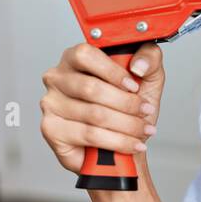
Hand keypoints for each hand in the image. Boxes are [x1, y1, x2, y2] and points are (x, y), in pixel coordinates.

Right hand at [39, 41, 164, 173]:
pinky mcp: (51, 129)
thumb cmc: (127, 110)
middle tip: (145, 111)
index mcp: (75, 59)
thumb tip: (137, 64)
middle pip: (91, 88)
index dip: (113, 71)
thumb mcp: (147, 78)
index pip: (86, 55)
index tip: (134, 86)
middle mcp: (58, 78)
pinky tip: (131, 143)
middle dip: (126, 103)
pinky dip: (118, 141)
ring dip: (127, 125)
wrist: (121, 146)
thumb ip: (150, 57)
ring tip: (142, 130)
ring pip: (94, 114)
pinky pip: (89, 135)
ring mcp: (51, 104)